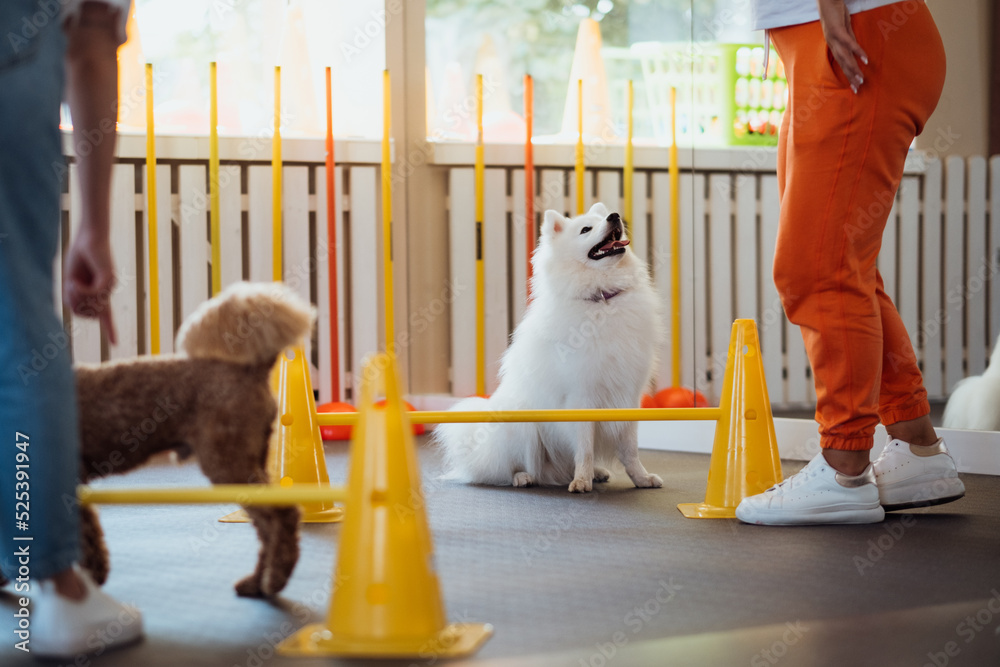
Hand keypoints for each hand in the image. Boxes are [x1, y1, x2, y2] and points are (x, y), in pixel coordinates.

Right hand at [64, 228, 116, 344]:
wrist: (89, 236)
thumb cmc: (80, 257)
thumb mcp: (71, 280)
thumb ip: (73, 296)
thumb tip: (79, 308)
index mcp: (99, 294)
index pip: (107, 315)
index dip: (110, 329)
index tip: (116, 343)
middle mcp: (107, 292)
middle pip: (87, 314)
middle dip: (74, 306)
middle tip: (69, 289)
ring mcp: (109, 286)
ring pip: (91, 306)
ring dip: (76, 298)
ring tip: (71, 284)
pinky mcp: (108, 278)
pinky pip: (93, 295)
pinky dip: (80, 291)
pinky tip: (73, 282)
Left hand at [817, 0, 867, 92]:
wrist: (828, 0)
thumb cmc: (836, 13)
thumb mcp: (845, 28)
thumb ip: (850, 39)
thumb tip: (856, 50)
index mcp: (834, 45)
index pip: (841, 63)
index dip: (848, 74)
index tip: (854, 86)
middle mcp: (832, 44)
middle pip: (842, 64)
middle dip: (850, 77)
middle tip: (858, 88)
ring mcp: (834, 38)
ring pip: (844, 57)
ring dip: (853, 68)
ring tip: (861, 78)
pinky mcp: (838, 30)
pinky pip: (849, 44)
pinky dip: (857, 51)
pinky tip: (864, 59)